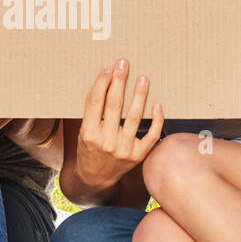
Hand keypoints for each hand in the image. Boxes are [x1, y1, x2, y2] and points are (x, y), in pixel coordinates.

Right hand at [76, 60, 163, 193]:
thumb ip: (92, 111)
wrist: (95, 178)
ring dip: (139, 95)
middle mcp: (106, 142)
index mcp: (88, 133)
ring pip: (134, 117)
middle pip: (114, 105)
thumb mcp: (83, 131)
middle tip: (124, 63)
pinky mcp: (138, 156)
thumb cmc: (89, 148)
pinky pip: (151, 135)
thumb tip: (105, 80)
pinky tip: (157, 104)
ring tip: (143, 78)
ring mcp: (123, 149)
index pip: (95, 102)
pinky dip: (157, 120)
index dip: (102, 83)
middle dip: (119, 82)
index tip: (109, 68)